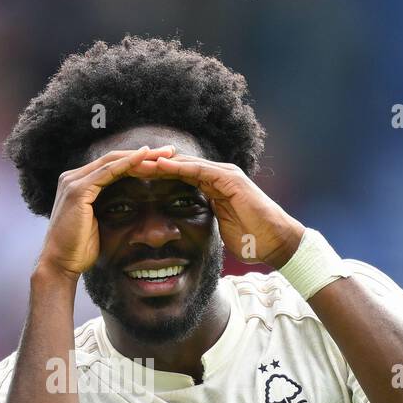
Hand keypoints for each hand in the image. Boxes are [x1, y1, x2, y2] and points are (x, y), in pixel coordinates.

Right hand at [37, 146, 177, 276]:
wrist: (61, 264)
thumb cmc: (80, 249)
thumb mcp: (97, 222)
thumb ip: (107, 207)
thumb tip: (128, 206)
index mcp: (78, 184)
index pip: (112, 166)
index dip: (138, 161)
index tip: (163, 160)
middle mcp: (73, 177)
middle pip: (114, 158)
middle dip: (144, 154)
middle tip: (170, 150)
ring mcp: (73, 182)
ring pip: (113, 161)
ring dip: (141, 156)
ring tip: (165, 153)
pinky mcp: (78, 191)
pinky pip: (108, 172)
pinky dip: (127, 164)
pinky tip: (145, 158)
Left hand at [130, 156, 304, 269]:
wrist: (275, 241)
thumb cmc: (251, 238)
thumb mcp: (220, 226)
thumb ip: (207, 217)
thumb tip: (191, 225)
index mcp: (214, 186)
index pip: (180, 176)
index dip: (157, 175)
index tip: (134, 176)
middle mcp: (218, 175)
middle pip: (180, 165)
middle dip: (154, 164)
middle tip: (128, 163)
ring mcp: (225, 175)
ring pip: (186, 164)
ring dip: (161, 162)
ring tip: (138, 161)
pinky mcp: (230, 180)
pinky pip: (200, 171)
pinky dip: (179, 167)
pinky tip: (161, 165)